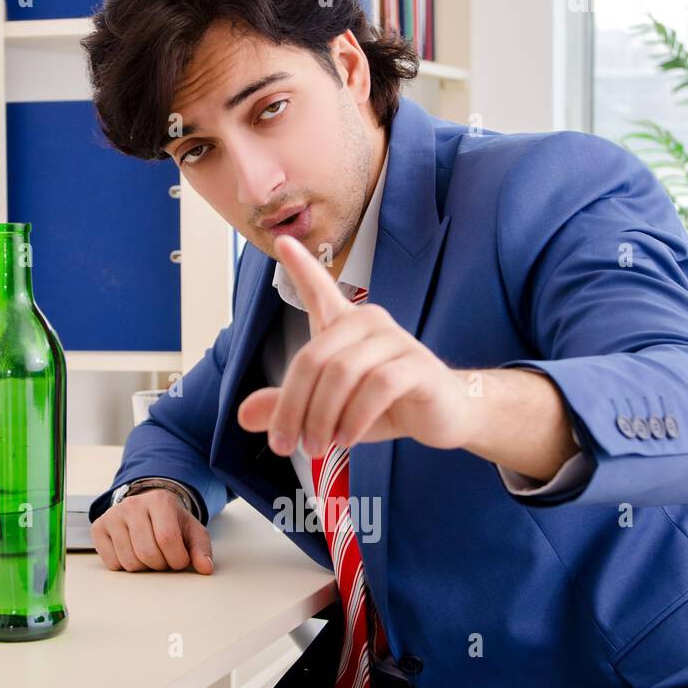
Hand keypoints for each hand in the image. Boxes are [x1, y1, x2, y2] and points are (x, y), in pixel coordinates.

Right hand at [92, 488, 213, 573]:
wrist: (148, 509)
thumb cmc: (172, 524)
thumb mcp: (192, 532)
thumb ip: (201, 550)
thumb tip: (206, 569)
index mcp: (160, 501)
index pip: (167, 539)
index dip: (177, 559)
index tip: (180, 560)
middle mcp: (133, 504)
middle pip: (147, 553)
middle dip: (160, 565)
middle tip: (164, 558)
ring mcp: (112, 515)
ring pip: (129, 562)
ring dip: (143, 568)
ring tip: (149, 554)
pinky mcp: (98, 528)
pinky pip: (112, 563)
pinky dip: (125, 566)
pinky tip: (132, 552)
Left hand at [236, 233, 467, 456]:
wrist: (443, 417)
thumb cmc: (385, 407)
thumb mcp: (328, 412)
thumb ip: (289, 408)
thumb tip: (244, 416)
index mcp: (345, 326)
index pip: (320, 289)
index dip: (300, 266)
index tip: (281, 240)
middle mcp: (368, 323)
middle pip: (313, 358)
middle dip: (294, 407)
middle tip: (287, 445)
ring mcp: (395, 340)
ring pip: (342, 373)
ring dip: (322, 417)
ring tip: (319, 447)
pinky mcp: (417, 365)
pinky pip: (376, 386)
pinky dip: (354, 418)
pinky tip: (347, 439)